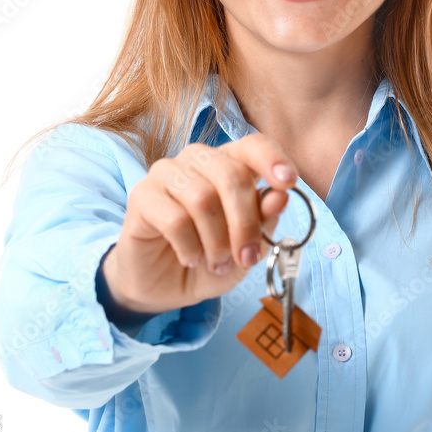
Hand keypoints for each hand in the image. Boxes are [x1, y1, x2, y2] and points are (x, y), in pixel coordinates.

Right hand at [101, 133, 297, 312]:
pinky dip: (190, 247)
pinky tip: (190, 259)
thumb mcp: (247, 246)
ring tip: (217, 263)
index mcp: (229, 163)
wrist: (164, 286)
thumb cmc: (210, 258)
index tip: (289, 182)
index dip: (272, 159)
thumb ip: (264, 220)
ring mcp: (166, 173)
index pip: (253, 145)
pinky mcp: (141, 196)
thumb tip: (280, 196)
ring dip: (216, 241)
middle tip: (246, 258)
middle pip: (231, 175)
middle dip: (245, 223)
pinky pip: (174, 218)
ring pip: (202, 198)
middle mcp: (197, 160)